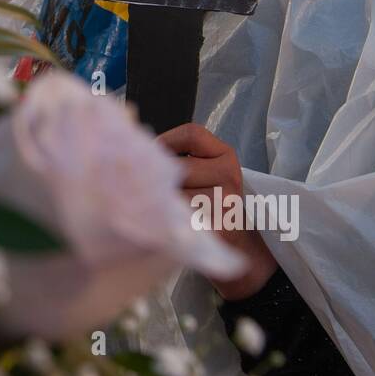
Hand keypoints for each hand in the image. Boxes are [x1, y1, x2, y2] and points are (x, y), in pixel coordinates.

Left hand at [157, 123, 277, 301]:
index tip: (156, 154)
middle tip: (154, 189)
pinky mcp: (216, 226)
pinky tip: (169, 221)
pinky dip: (168, 218)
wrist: (234, 241)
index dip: (167, 141)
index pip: (192, 134)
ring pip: (176, 192)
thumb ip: (180, 156)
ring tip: (164, 207)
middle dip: (160, 177)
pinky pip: (180, 216)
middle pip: (179, 166)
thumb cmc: (208, 201)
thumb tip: (140, 150)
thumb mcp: (204, 171)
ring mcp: (225, 201)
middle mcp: (229, 174)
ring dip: (162, 201)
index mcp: (225, 155)